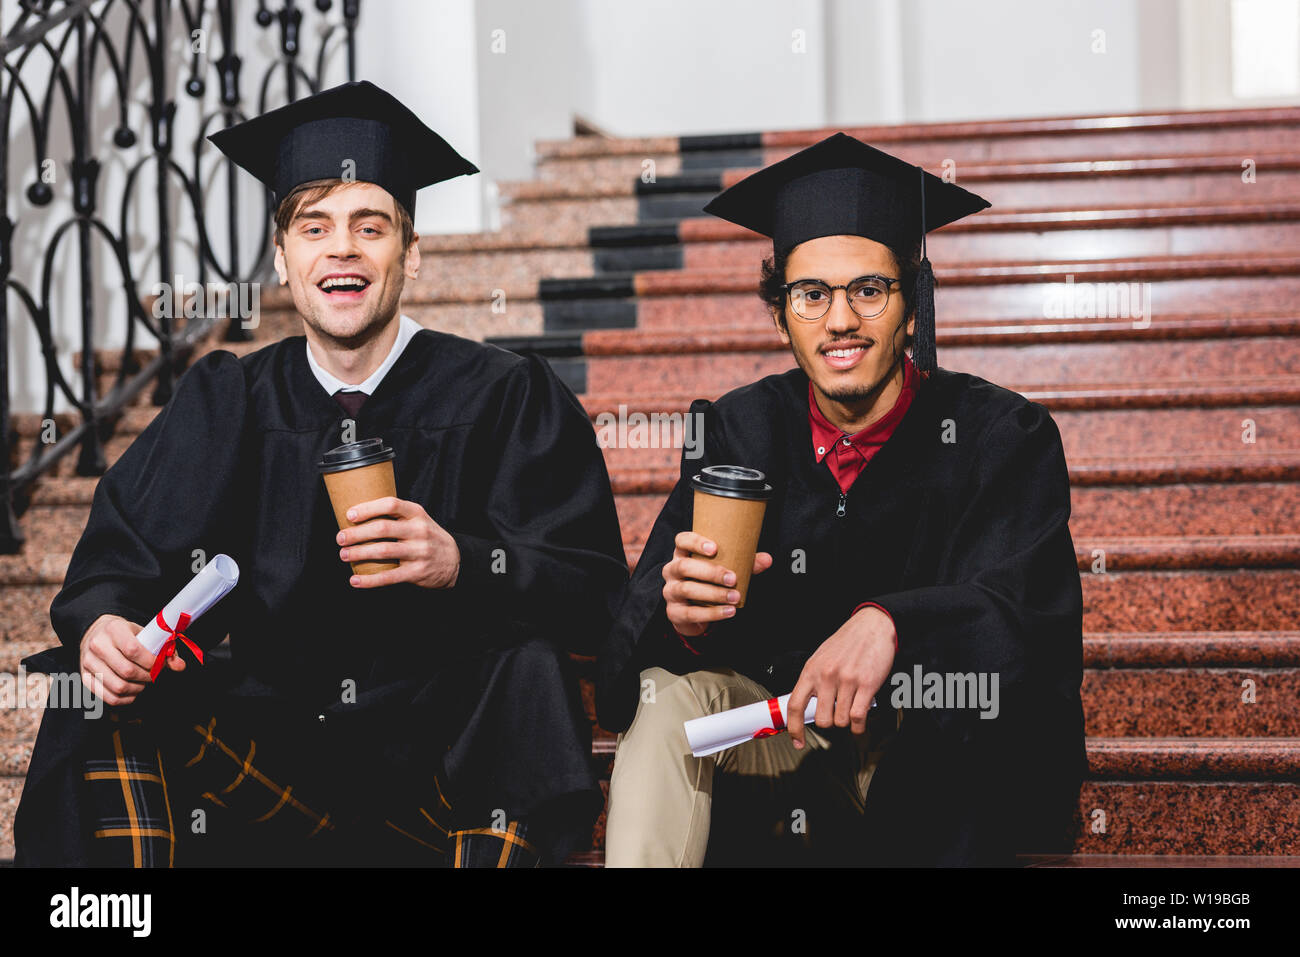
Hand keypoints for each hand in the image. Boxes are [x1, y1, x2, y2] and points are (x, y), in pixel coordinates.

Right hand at [80, 613, 182, 706]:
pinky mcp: (85, 677)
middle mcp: (97, 645)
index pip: (133, 650)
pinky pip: (107, 697)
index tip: (160, 664)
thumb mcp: (145, 633)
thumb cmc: (126, 634)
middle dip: (147, 677)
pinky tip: (133, 692)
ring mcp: (88, 662)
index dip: (151, 662)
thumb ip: (165, 649)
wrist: (98, 632)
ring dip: (137, 689)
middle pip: (127, 671)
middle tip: (153, 675)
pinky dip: (125, 699)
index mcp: (114, 629)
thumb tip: (180, 666)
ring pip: (118, 686)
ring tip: (144, 682)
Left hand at [337, 496, 459, 589]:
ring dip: (359, 553)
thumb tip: (358, 517)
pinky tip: (355, 581)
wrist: (455, 561)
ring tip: (344, 555)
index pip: (391, 505)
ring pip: (383, 551)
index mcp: (417, 514)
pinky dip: (369, 580)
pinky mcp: (417, 572)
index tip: (349, 515)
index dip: (368, 508)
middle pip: (382, 529)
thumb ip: (396, 517)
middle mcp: (419, 531)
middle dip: (356, 534)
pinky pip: (389, 577)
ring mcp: (419, 552)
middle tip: (340, 538)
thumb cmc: (428, 537)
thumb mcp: (419, 520)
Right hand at [661, 530, 772, 637]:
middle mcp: (672, 570)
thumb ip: (744, 563)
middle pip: (684, 566)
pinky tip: (729, 611)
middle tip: (733, 578)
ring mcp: (670, 591)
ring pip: (687, 589)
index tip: (715, 548)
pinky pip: (691, 613)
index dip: (695, 542)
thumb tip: (767, 559)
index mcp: (683, 554)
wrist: (694, 614)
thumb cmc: (709, 583)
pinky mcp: (674, 612)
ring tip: (735, 597)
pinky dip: (712, 613)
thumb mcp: (724, 570)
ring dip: (713, 593)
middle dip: (710, 572)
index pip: (682, 540)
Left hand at [786, 605, 895, 748]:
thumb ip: (813, 681)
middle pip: (822, 719)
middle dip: (829, 722)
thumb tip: (806, 706)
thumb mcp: (821, 658)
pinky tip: (860, 720)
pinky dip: (859, 725)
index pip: (795, 705)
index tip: (797, 740)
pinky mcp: (867, 684)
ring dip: (846, 721)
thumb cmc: (846, 642)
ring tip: (850, 708)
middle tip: (836, 713)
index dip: (794, 727)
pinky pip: (858, 717)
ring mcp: (847, 681)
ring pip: (841, 720)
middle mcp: (826, 676)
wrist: (871, 626)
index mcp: (811, 670)